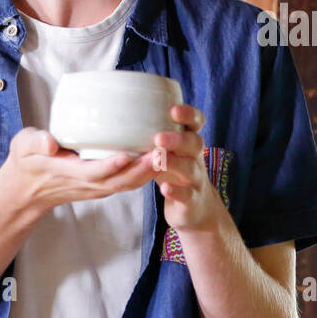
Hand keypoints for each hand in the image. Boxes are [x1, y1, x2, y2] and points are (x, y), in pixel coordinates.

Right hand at [0, 126, 157, 217]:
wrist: (26, 190)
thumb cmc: (26, 161)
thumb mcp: (23, 146)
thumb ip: (35, 142)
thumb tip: (49, 142)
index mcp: (68, 173)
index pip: (92, 172)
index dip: (110, 166)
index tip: (126, 155)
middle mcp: (87, 184)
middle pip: (118, 182)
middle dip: (141, 170)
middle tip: (161, 153)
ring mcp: (96, 188)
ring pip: (127, 185)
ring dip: (148, 173)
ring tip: (168, 155)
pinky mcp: (103, 186)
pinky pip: (127, 183)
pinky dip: (145, 174)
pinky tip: (160, 159)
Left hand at [151, 104, 226, 234]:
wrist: (196, 207)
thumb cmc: (174, 171)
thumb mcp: (168, 150)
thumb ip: (154, 133)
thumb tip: (120, 110)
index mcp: (189, 142)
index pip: (196, 123)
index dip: (188, 115)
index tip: (173, 110)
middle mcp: (195, 158)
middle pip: (195, 143)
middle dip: (178, 139)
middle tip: (159, 137)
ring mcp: (195, 179)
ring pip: (190, 168)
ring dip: (175, 163)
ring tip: (158, 159)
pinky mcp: (192, 200)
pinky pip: (187, 195)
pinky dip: (177, 192)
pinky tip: (165, 189)